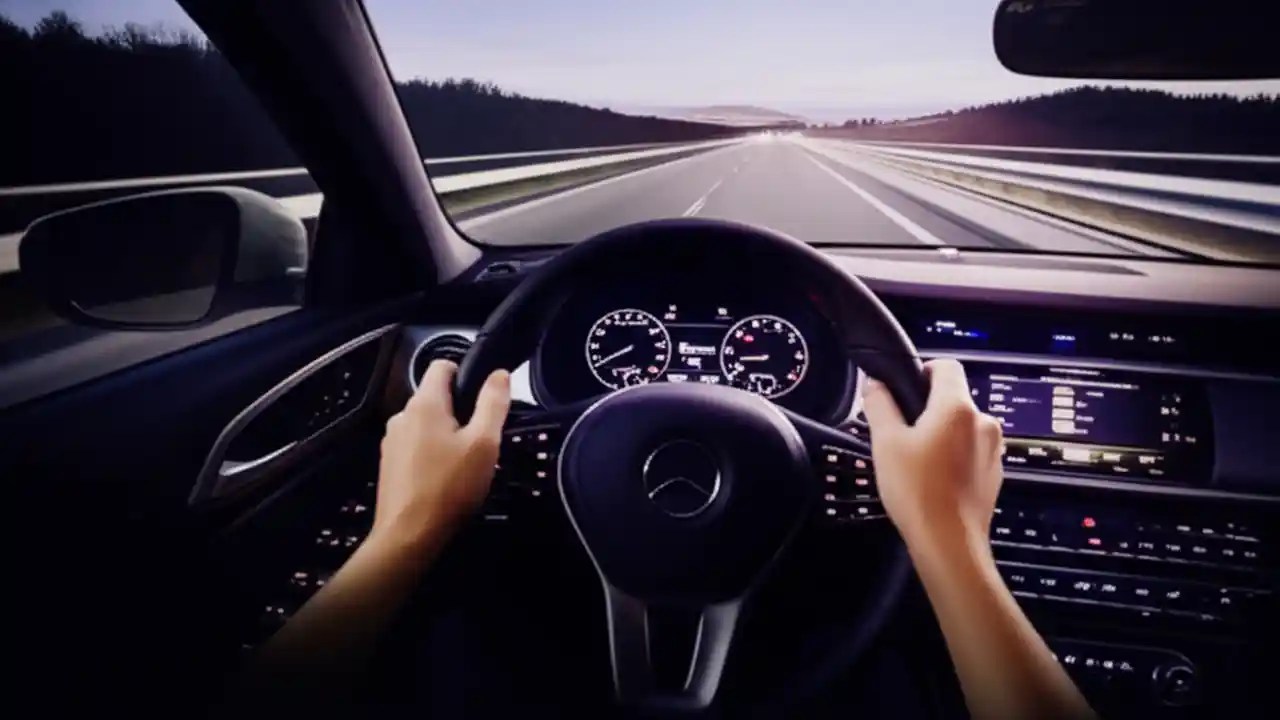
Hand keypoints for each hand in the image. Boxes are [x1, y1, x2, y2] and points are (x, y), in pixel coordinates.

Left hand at [372, 360, 510, 548]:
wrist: (409, 535)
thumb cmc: (450, 487)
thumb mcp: (484, 444)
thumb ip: (493, 404)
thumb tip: (499, 374)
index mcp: (424, 403)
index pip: (442, 365)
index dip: (465, 373)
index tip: (483, 398)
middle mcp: (402, 416)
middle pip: (435, 397)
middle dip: (459, 411)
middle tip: (481, 440)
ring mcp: (391, 440)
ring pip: (426, 424)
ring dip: (445, 434)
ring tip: (464, 463)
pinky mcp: (388, 464)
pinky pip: (415, 445)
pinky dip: (431, 453)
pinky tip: (444, 478)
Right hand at [861, 359, 1003, 548]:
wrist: (949, 544)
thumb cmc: (918, 493)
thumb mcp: (885, 443)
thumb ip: (879, 405)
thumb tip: (876, 385)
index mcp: (958, 408)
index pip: (946, 366)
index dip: (922, 371)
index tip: (905, 390)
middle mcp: (983, 423)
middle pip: (953, 398)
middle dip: (927, 410)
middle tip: (900, 435)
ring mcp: (993, 449)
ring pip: (961, 426)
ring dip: (940, 435)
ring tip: (916, 463)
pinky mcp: (994, 473)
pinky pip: (970, 451)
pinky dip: (952, 457)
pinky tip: (933, 480)